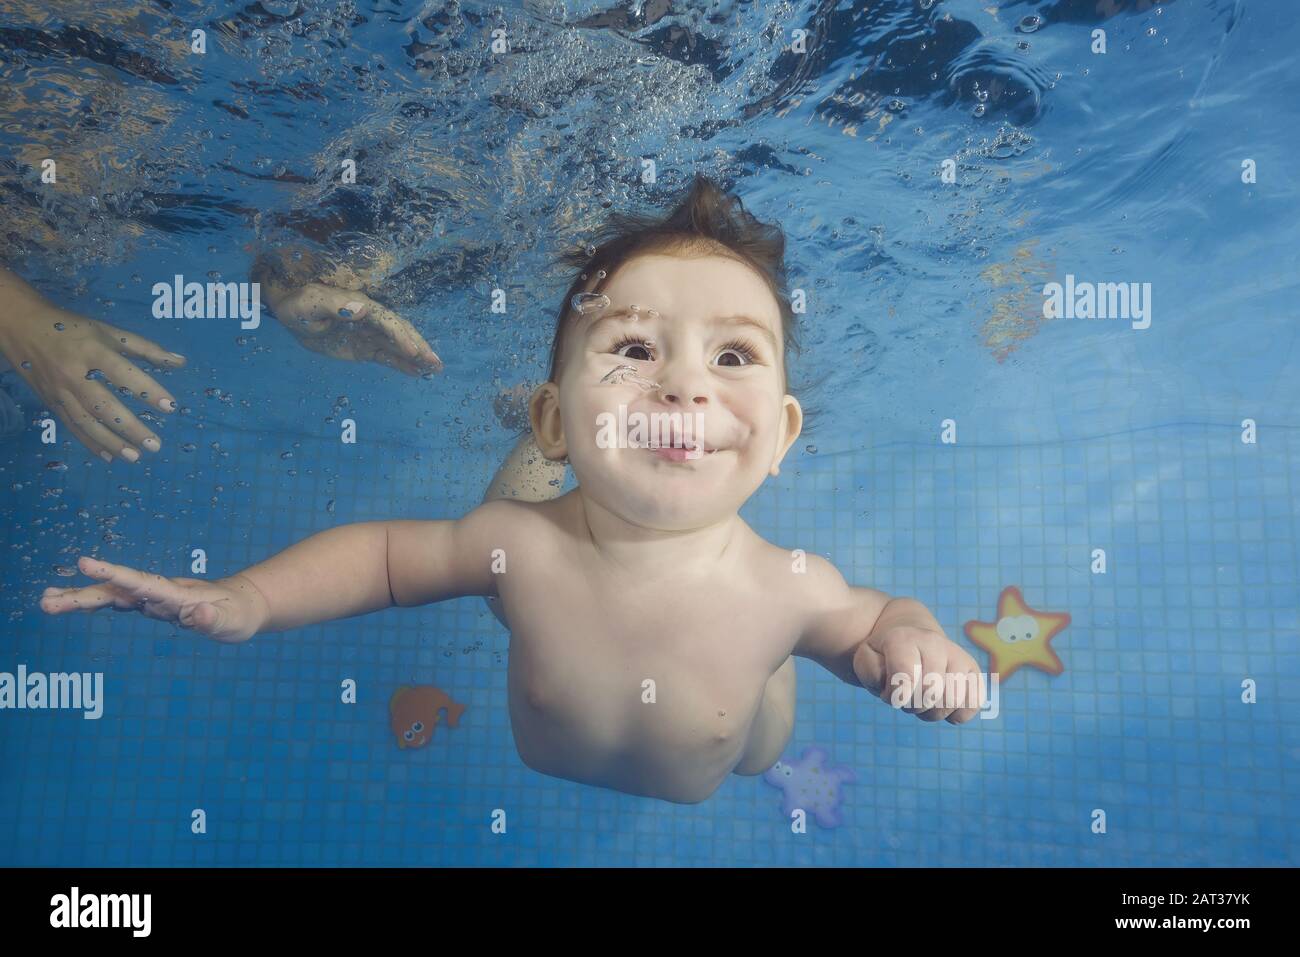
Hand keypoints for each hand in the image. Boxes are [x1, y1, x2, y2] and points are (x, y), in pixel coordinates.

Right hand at [0, 302, 183, 461]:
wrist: (22, 327)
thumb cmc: (73, 328)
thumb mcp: (109, 331)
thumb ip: (145, 348)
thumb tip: (180, 362)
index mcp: (93, 350)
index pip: (123, 373)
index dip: (147, 391)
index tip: (171, 407)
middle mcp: (74, 373)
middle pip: (103, 404)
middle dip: (130, 427)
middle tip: (155, 444)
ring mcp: (60, 390)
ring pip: (86, 422)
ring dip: (111, 442)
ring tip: (135, 456)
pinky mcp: (51, 402)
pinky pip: (72, 427)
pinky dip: (90, 443)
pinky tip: (109, 456)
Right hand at [40, 557, 268, 642]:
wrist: (244, 604)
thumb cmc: (239, 614)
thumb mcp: (233, 622)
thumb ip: (215, 620)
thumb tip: (198, 615)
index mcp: (177, 595)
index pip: (141, 583)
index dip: (113, 573)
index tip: (84, 563)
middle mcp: (160, 593)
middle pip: (116, 591)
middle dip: (82, 595)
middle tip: (45, 601)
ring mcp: (154, 599)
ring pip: (113, 596)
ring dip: (81, 598)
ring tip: (47, 602)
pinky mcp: (153, 605)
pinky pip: (119, 602)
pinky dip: (96, 602)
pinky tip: (71, 604)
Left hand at [270, 283, 441, 374]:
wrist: (292, 313)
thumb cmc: (298, 305)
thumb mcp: (310, 303)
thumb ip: (334, 305)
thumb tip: (361, 308)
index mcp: (359, 306)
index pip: (385, 321)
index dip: (399, 335)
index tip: (412, 351)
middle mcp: (370, 318)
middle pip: (399, 332)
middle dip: (418, 346)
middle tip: (435, 363)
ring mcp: (369, 334)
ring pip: (397, 345)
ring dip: (416, 356)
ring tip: (435, 369)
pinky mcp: (365, 349)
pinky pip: (386, 357)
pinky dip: (402, 364)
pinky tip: (417, 372)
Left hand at [853, 625, 984, 723]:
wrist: (909, 633)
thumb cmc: (885, 654)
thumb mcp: (865, 658)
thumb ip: (870, 671)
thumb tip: (900, 687)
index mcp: (905, 639)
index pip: (906, 678)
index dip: (896, 696)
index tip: (892, 695)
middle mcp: (935, 643)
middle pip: (929, 695)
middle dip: (913, 706)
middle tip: (906, 696)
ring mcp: (957, 655)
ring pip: (952, 702)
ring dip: (932, 712)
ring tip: (922, 699)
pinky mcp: (973, 670)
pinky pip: (972, 704)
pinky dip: (955, 713)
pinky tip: (941, 703)